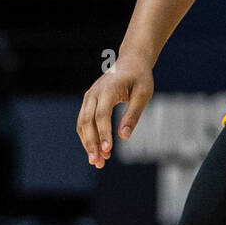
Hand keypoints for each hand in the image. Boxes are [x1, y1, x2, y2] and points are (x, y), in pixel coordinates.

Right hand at [76, 53, 153, 168]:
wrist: (131, 61)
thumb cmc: (140, 78)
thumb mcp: (143, 95)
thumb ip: (133, 115)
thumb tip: (124, 137)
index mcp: (107, 89)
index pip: (101, 115)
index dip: (103, 134)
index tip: (108, 151)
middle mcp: (94, 93)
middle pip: (87, 121)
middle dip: (91, 143)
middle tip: (98, 162)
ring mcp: (89, 97)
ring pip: (82, 123)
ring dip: (88, 143)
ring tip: (97, 161)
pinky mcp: (89, 102)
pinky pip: (84, 121)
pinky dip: (88, 136)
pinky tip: (96, 150)